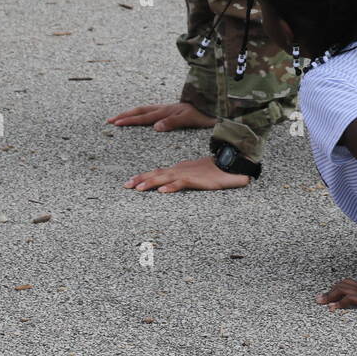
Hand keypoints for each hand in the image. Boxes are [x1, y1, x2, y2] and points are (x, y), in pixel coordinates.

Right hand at [107, 101, 214, 130]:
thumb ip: (173, 122)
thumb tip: (155, 127)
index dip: (129, 120)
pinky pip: (153, 111)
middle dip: (125, 115)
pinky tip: (143, 117)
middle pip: (141, 111)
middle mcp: (166, 109)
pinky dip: (143, 114)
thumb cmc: (206, 113)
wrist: (218, 105)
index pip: (144, 117)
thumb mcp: (190, 118)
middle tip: (110, 119)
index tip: (115, 122)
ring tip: (120, 116)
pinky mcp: (174, 110)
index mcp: (167, 111)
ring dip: (132, 113)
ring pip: (146, 110)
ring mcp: (169, 109)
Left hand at [124, 155, 250, 191]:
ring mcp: (187, 174)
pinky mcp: (196, 180)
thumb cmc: (215, 170)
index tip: (132, 182)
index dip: (144, 176)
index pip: (158, 172)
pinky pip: (181, 183)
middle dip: (140, 179)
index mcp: (179, 169)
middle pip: (156, 174)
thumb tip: (174, 183)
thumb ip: (186, 178)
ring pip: (165, 178)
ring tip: (138, 189)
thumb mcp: (197, 174)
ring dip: (151, 183)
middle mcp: (180, 170)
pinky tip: (163, 192)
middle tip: (126, 186)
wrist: (230, 163)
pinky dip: (171, 187)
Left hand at [316, 279, 356, 310]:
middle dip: (329, 292)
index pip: (346, 283)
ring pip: (341, 290)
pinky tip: (332, 309)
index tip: (327, 296)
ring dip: (330, 296)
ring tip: (321, 303)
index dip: (335, 288)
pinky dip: (338, 304)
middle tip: (318, 299)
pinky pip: (348, 299)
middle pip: (341, 285)